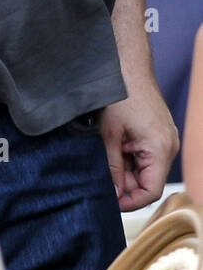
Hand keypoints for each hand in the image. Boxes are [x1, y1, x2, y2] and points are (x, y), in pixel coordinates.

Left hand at [101, 86, 177, 211]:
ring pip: (145, 169)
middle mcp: (168, 147)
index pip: (151, 191)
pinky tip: (113, 146)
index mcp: (160, 150)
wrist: (128, 67)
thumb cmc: (120, 95)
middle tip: (100, 174)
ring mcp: (165, 140)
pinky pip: (146, 156)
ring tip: (105, 153)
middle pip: (148, 181)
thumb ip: (112, 166)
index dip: (130, 201)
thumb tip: (112, 193)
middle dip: (124, 182)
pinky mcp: (158, 134)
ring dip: (125, 168)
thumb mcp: (109, 134)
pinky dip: (129, 156)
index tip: (110, 201)